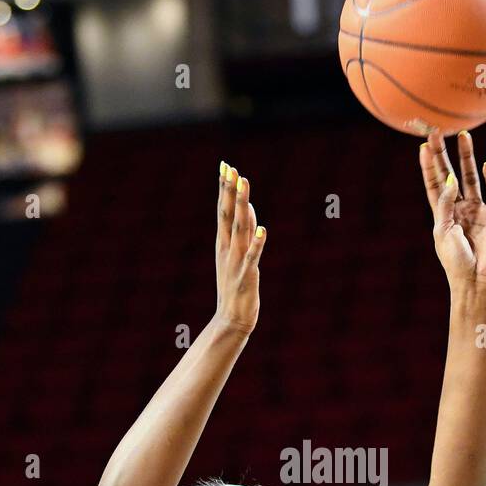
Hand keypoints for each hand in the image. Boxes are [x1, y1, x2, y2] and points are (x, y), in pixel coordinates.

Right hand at [215, 161, 265, 333]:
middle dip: (229, 191)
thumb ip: (243, 231)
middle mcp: (228, 249)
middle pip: (227, 215)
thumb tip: (247, 206)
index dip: (224, 188)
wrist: (231, 319)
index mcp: (223, 243)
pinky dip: (257, 243)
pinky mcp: (247, 276)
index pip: (222, 210)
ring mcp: (236, 261)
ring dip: (241, 206)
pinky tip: (263, 229)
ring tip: (244, 186)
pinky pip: (253, 257)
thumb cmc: (235, 286)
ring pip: (240, 229)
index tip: (225, 165)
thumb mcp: (237, 255)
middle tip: (230, 168)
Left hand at [419, 129, 485, 289]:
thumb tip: (451, 177)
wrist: (477, 280)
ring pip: (471, 177)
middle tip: (439, 132)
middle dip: (445, 154)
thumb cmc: (455, 260)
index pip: (434, 183)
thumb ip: (446, 203)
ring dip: (467, 157)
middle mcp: (459, 208)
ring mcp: (478, 210)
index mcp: (442, 214)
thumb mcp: (443, 230)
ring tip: (464, 135)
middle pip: (451, 174)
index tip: (424, 145)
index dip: (429, 165)